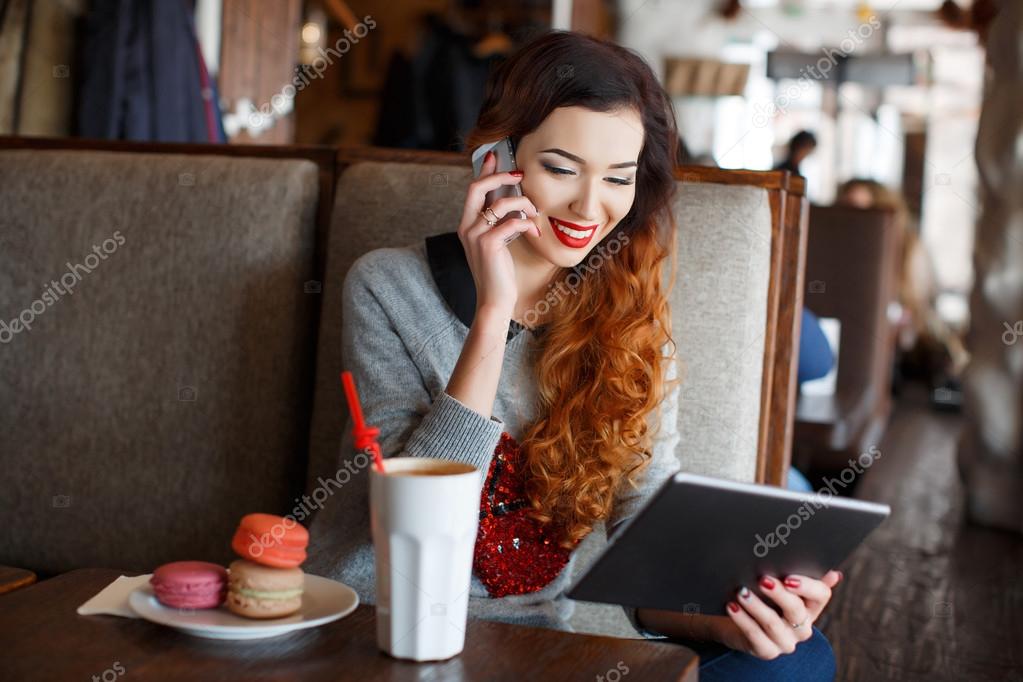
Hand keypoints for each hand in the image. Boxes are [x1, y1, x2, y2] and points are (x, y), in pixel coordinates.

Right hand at [458, 150, 539, 313]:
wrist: (494, 300)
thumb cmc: (499, 273)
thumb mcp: (497, 242)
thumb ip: (500, 222)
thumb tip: (514, 200)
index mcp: (467, 224)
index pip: (473, 189)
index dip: (483, 170)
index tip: (494, 154)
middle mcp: (467, 227)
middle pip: (477, 187)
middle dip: (500, 176)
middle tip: (519, 174)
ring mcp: (475, 235)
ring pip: (500, 204)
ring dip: (523, 204)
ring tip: (534, 214)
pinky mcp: (488, 244)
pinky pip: (511, 222)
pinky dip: (527, 224)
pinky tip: (534, 233)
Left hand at [717, 570, 841, 659]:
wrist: (739, 625)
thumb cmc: (764, 599)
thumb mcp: (782, 587)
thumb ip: (801, 574)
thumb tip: (834, 573)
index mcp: (811, 607)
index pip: (821, 595)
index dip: (807, 586)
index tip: (788, 578)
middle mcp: (802, 627)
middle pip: (796, 609)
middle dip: (779, 594)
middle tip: (762, 579)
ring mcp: (785, 642)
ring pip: (773, 623)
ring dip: (756, 606)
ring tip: (741, 591)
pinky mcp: (766, 651)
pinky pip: (755, 636)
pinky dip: (742, 620)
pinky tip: (732, 606)